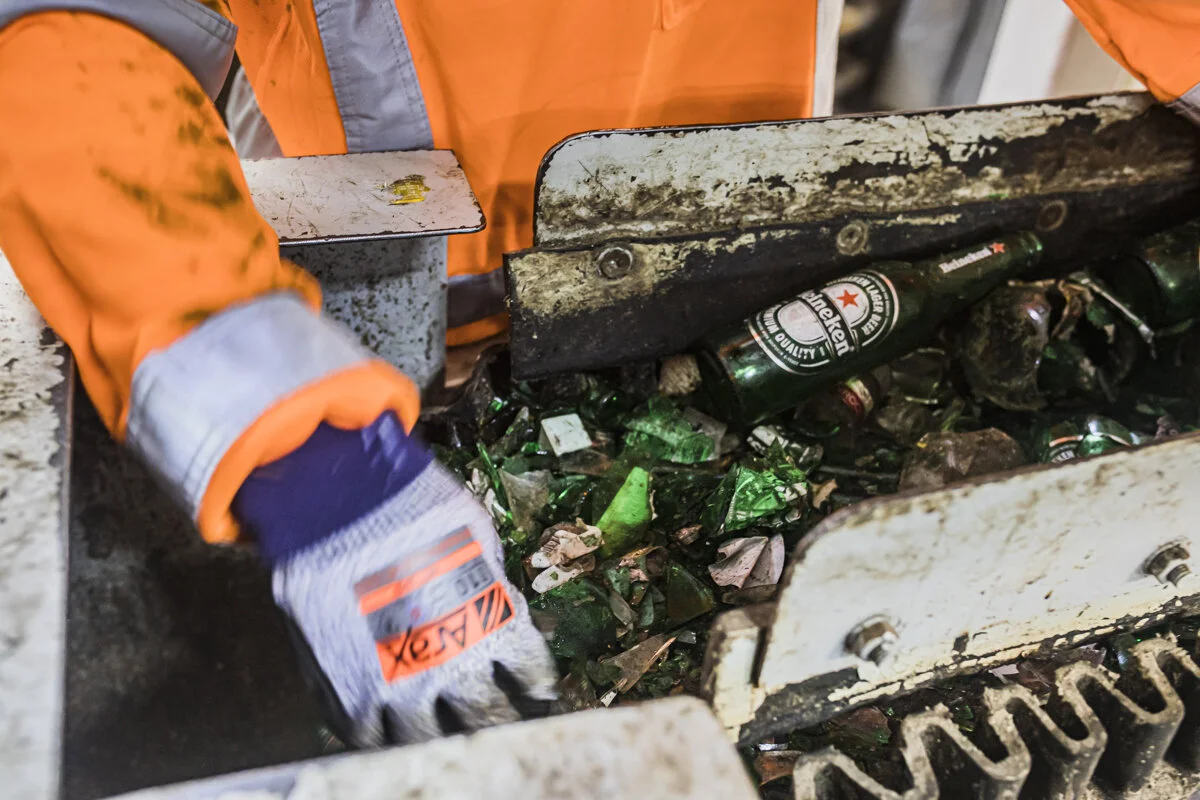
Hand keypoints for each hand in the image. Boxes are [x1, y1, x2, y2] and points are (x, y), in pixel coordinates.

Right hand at [272, 462, 556, 745]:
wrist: (345, 503)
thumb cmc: (415, 505)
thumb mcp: (475, 535)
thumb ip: (488, 579)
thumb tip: (496, 598)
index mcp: (495, 629)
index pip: (530, 675)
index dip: (535, 686)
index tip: (536, 692)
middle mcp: (454, 668)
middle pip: (487, 717)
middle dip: (497, 718)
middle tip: (498, 720)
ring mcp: (399, 686)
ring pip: (430, 737)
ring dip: (441, 734)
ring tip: (443, 731)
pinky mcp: (349, 692)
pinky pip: (368, 735)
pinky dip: (381, 735)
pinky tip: (388, 730)